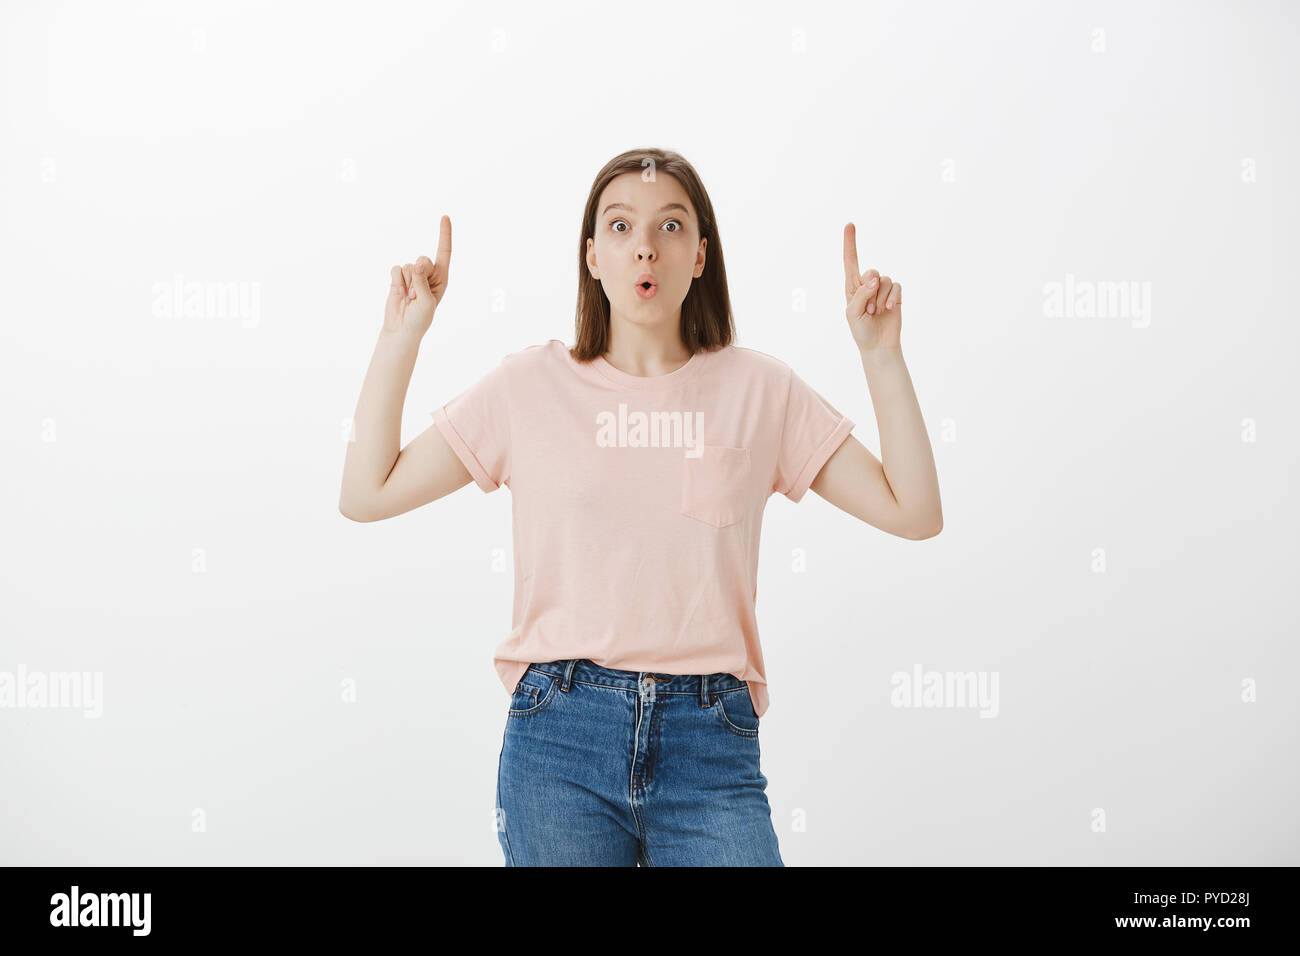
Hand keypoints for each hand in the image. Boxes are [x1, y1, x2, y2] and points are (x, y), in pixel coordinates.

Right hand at [384, 214, 451, 339]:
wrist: (401, 329)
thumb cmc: (420, 318)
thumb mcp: (427, 302)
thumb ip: (422, 282)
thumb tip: (417, 263)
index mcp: (441, 277)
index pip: (444, 252)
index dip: (444, 234)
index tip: (445, 217)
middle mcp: (428, 273)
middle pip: (423, 259)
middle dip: (419, 275)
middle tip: (417, 294)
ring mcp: (412, 274)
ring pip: (408, 266)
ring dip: (407, 284)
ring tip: (409, 297)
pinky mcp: (398, 277)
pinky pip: (396, 269)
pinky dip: (397, 281)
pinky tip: (400, 293)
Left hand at [843, 222, 901, 350]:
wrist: (878, 345)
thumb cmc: (861, 330)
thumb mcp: (852, 314)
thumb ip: (860, 295)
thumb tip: (875, 280)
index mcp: (852, 286)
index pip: (850, 261)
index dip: (850, 243)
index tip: (849, 224)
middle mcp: (867, 284)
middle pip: (871, 272)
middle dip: (870, 291)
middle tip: (868, 310)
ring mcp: (882, 289)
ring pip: (884, 280)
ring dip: (880, 299)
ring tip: (876, 313)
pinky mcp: (895, 294)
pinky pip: (896, 286)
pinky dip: (892, 297)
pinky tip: (889, 308)